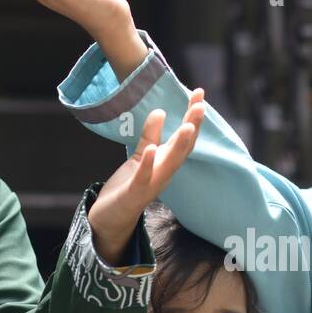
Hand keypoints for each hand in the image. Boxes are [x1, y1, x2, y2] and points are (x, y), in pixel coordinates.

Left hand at [88, 87, 207, 263]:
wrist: (110, 218)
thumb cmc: (127, 187)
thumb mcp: (140, 156)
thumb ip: (150, 136)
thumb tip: (160, 111)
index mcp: (165, 163)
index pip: (184, 138)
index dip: (193, 117)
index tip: (200, 94)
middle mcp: (164, 173)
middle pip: (183, 149)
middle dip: (192, 127)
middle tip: (200, 105)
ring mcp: (151, 184)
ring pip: (169, 164)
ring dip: (179, 145)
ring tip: (187, 126)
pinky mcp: (134, 193)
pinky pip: (143, 178)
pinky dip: (148, 164)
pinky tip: (150, 150)